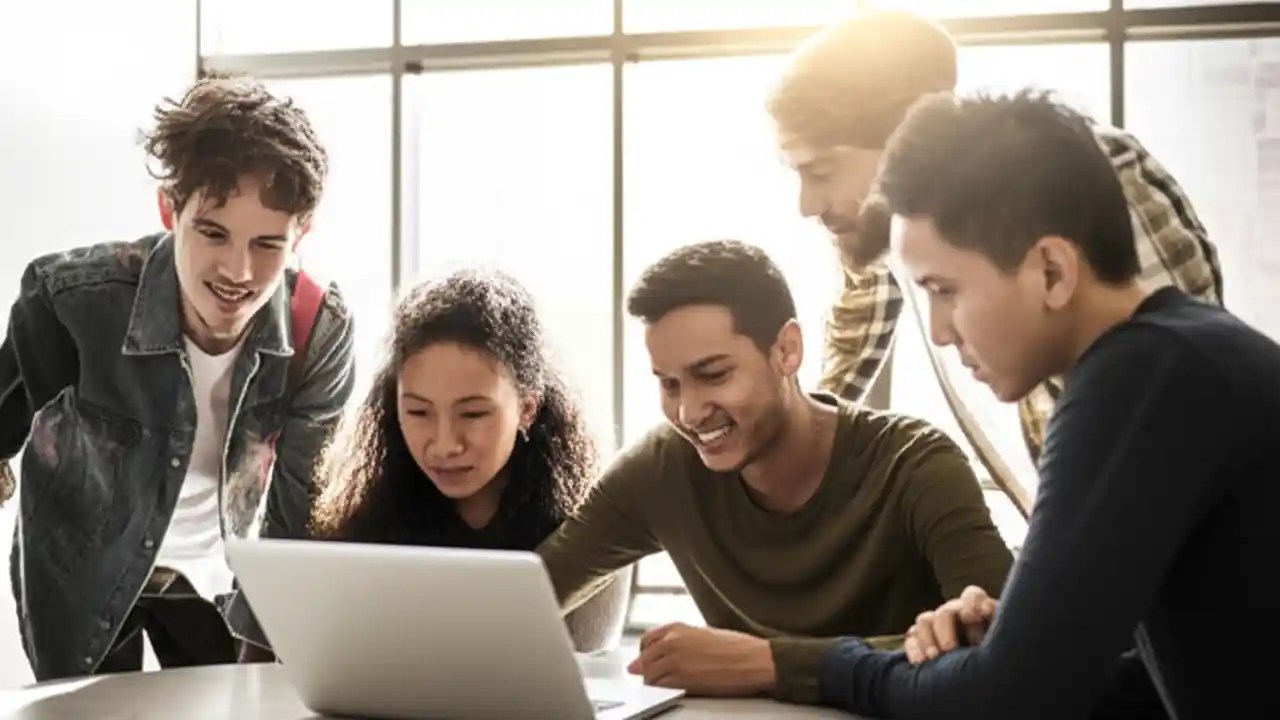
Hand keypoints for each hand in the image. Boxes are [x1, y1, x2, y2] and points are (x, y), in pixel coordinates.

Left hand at [626, 623, 775, 696]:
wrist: (752, 660)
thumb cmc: (736, 647)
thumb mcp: (702, 634)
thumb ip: (680, 641)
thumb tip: (666, 652)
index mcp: (676, 628)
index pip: (646, 642)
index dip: (644, 655)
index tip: (645, 662)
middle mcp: (671, 641)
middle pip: (643, 660)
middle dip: (645, 671)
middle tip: (649, 679)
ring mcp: (673, 660)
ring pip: (648, 676)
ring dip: (652, 683)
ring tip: (661, 687)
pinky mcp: (680, 679)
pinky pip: (658, 687)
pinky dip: (659, 691)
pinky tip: (668, 691)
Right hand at [905, 585, 997, 664]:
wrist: (988, 678)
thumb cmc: (1001, 659)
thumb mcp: (1004, 643)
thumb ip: (1001, 628)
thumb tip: (987, 609)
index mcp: (979, 611)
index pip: (972, 596)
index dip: (971, 603)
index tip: (973, 617)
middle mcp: (956, 615)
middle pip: (944, 611)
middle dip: (945, 629)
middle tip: (949, 648)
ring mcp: (938, 626)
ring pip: (925, 620)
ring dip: (927, 638)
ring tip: (933, 657)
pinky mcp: (922, 640)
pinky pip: (911, 637)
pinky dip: (914, 648)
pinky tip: (920, 662)